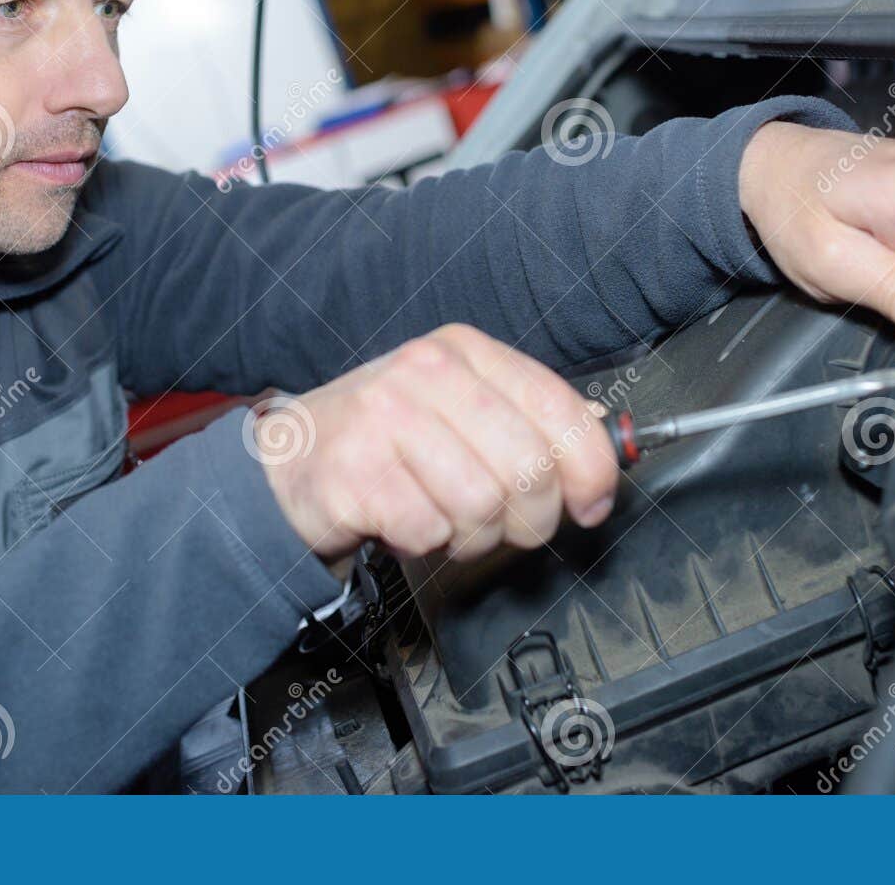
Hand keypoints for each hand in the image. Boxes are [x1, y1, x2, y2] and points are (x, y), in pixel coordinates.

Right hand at [257, 324, 618, 562]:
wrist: (290, 463)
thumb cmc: (386, 442)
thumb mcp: (461, 411)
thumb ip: (529, 423)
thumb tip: (604, 453)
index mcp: (464, 351)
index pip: (561, 409)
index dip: (591, 470)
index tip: (590, 505)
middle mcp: (426, 371)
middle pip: (529, 467)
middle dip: (529, 518)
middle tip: (505, 525)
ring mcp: (385, 416)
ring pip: (483, 505)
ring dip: (472, 536)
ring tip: (445, 520)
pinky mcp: (354, 469)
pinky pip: (429, 530)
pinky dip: (423, 543)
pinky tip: (403, 522)